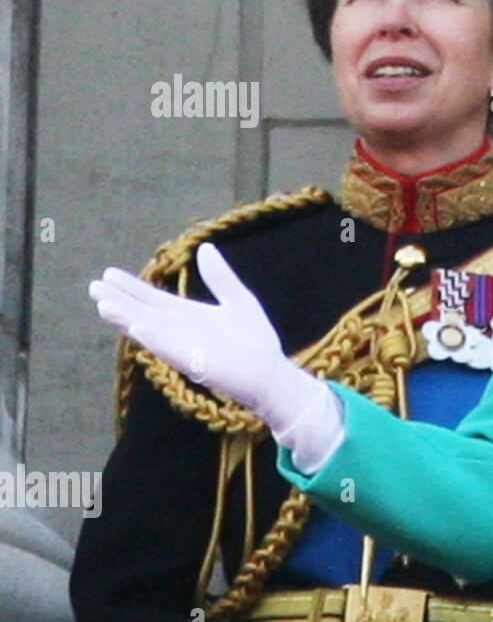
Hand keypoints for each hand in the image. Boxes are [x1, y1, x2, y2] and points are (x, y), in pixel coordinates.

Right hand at [90, 243, 341, 466]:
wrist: (270, 373)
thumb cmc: (255, 341)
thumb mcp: (238, 299)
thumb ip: (220, 277)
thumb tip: (205, 248)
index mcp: (187, 316)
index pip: (152, 299)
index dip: (131, 287)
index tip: (108, 274)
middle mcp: (180, 331)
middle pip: (143, 313)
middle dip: (119, 301)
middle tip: (94, 287)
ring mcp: (185, 348)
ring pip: (151, 330)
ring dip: (127, 319)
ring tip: (104, 305)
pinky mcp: (196, 363)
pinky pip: (171, 349)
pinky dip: (155, 339)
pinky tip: (139, 328)